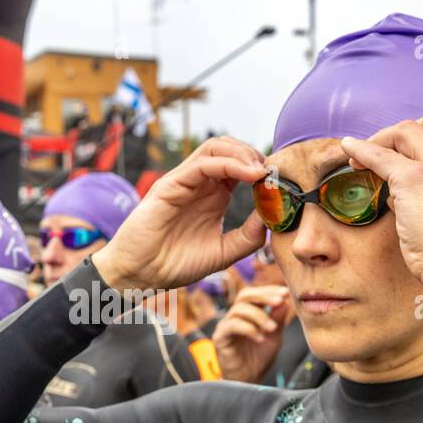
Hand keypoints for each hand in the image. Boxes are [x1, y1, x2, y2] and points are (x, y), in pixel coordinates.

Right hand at [91, 136, 267, 292]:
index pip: (241, 166)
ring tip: (262, 170)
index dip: (263, 169)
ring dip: (244, 153)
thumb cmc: (175, 264)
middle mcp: (200, 183)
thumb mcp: (223, 252)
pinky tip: (249, 175)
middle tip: (273, 173)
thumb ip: (249, 236)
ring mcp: (184, 181)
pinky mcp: (171, 184)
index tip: (282, 183)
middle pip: (230, 148)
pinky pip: (203, 163)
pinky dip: (230, 163)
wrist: (140, 275)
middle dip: (255, 154)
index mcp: (214, 196)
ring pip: (216, 147)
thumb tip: (273, 215)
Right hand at [212, 284, 291, 382]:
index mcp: (247, 313)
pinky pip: (232, 325)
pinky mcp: (220, 337)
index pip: (255, 294)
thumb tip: (284, 301)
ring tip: (272, 329)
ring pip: (239, 310)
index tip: (285, 293)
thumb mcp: (274, 337)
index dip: (269, 291)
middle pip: (244, 296)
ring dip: (259, 316)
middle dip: (263, 296)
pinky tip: (260, 338)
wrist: (248, 380)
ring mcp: (225, 326)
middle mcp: (234, 316)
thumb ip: (277, 320)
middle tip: (279, 301)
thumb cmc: (259, 358)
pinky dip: (249, 329)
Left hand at [341, 109, 422, 300]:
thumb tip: (400, 195)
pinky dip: (362, 149)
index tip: (421, 150)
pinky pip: (381, 155)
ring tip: (367, 157)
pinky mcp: (415, 179)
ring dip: (385, 138)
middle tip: (391, 150)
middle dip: (412, 130)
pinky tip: (349, 151)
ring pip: (408, 130)